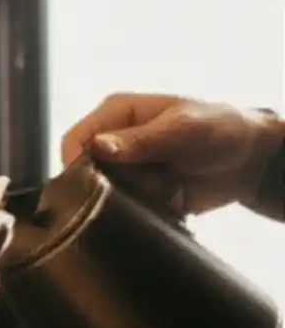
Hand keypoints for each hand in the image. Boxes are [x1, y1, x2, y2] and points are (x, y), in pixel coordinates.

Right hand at [60, 93, 284, 213]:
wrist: (252, 161)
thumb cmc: (220, 128)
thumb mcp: (182, 129)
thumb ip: (140, 140)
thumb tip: (97, 147)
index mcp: (116, 115)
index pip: (76, 139)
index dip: (75, 162)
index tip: (93, 182)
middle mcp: (115, 143)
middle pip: (87, 173)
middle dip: (112, 186)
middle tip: (147, 184)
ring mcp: (128, 170)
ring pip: (106, 196)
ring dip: (135, 199)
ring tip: (167, 187)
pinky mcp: (141, 194)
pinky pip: (127, 211)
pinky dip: (147, 211)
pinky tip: (171, 199)